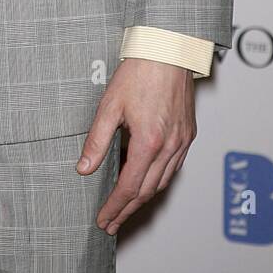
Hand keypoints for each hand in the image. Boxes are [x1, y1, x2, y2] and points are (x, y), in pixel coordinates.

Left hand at [77, 57, 195, 235]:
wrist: (168, 50)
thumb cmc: (140, 72)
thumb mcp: (110, 105)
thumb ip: (97, 140)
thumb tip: (84, 168)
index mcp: (150, 142)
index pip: (130, 187)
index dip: (115, 207)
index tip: (103, 219)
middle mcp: (170, 146)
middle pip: (147, 191)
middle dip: (127, 210)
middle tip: (111, 222)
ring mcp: (182, 141)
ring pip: (163, 182)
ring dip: (143, 198)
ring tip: (125, 207)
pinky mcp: (188, 134)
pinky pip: (174, 167)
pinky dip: (158, 179)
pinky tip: (146, 179)